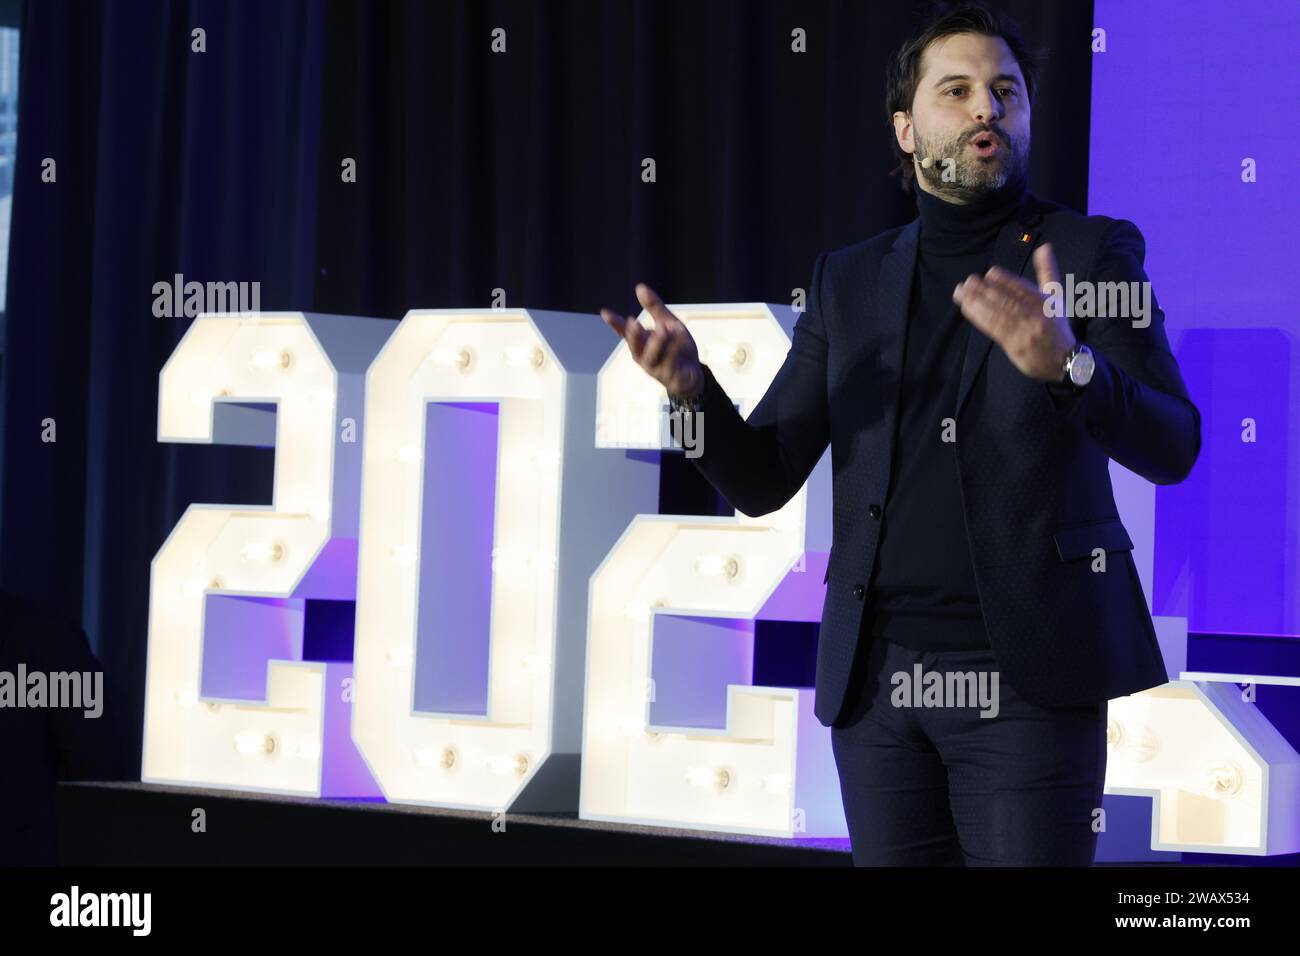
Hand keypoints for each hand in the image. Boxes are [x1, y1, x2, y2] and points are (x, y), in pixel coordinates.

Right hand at [600, 283, 704, 399]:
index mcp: (640, 342)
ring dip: (657, 342)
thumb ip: (654, 307)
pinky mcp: (667, 375)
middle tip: (633, 322)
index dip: (615, 323)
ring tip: (664, 329)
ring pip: (651, 355)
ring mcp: (654, 367)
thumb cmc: (676, 348)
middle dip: (633, 335)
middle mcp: (642, 356)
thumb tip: (640, 287)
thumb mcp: (667, 323)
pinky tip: (681, 336)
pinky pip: (670, 360)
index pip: (624, 332)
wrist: (692, 373)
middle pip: (634, 346)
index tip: (605, 312)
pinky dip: (675, 348)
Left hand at [952, 242, 1076, 381]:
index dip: (1007, 281)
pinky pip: (994, 329)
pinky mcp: (1013, 346)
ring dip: (977, 303)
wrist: (1062, 360)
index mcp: (1046, 304)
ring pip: (998, 316)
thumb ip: (1047, 271)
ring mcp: (1024, 333)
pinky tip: (967, 308)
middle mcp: (1036, 318)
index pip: (1024, 290)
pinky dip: (979, 318)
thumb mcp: (1056, 296)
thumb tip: (1044, 246)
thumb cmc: (1055, 323)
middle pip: (1008, 302)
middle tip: (968, 281)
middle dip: (986, 291)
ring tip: (961, 292)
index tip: (990, 273)